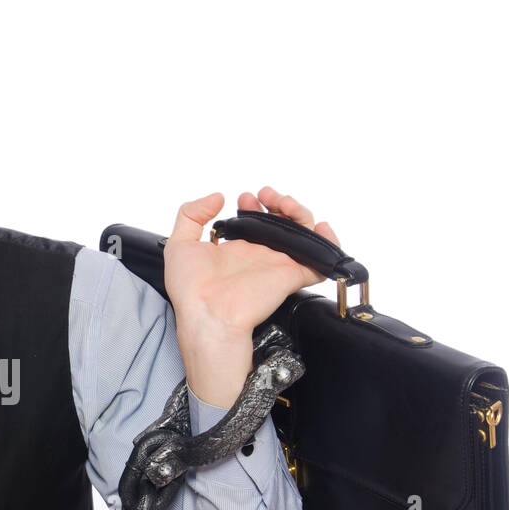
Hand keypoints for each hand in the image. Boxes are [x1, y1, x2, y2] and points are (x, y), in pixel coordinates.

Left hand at [163, 186, 338, 407]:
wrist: (208, 314)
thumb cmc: (192, 290)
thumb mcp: (179, 245)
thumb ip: (191, 214)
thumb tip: (216, 197)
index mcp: (237, 250)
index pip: (255, 221)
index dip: (254, 204)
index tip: (244, 198)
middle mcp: (260, 255)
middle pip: (282, 222)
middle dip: (278, 201)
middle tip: (265, 195)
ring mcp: (278, 264)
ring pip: (303, 232)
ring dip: (299, 210)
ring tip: (283, 202)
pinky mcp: (294, 275)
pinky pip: (322, 260)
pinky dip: (329, 242)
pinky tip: (320, 226)